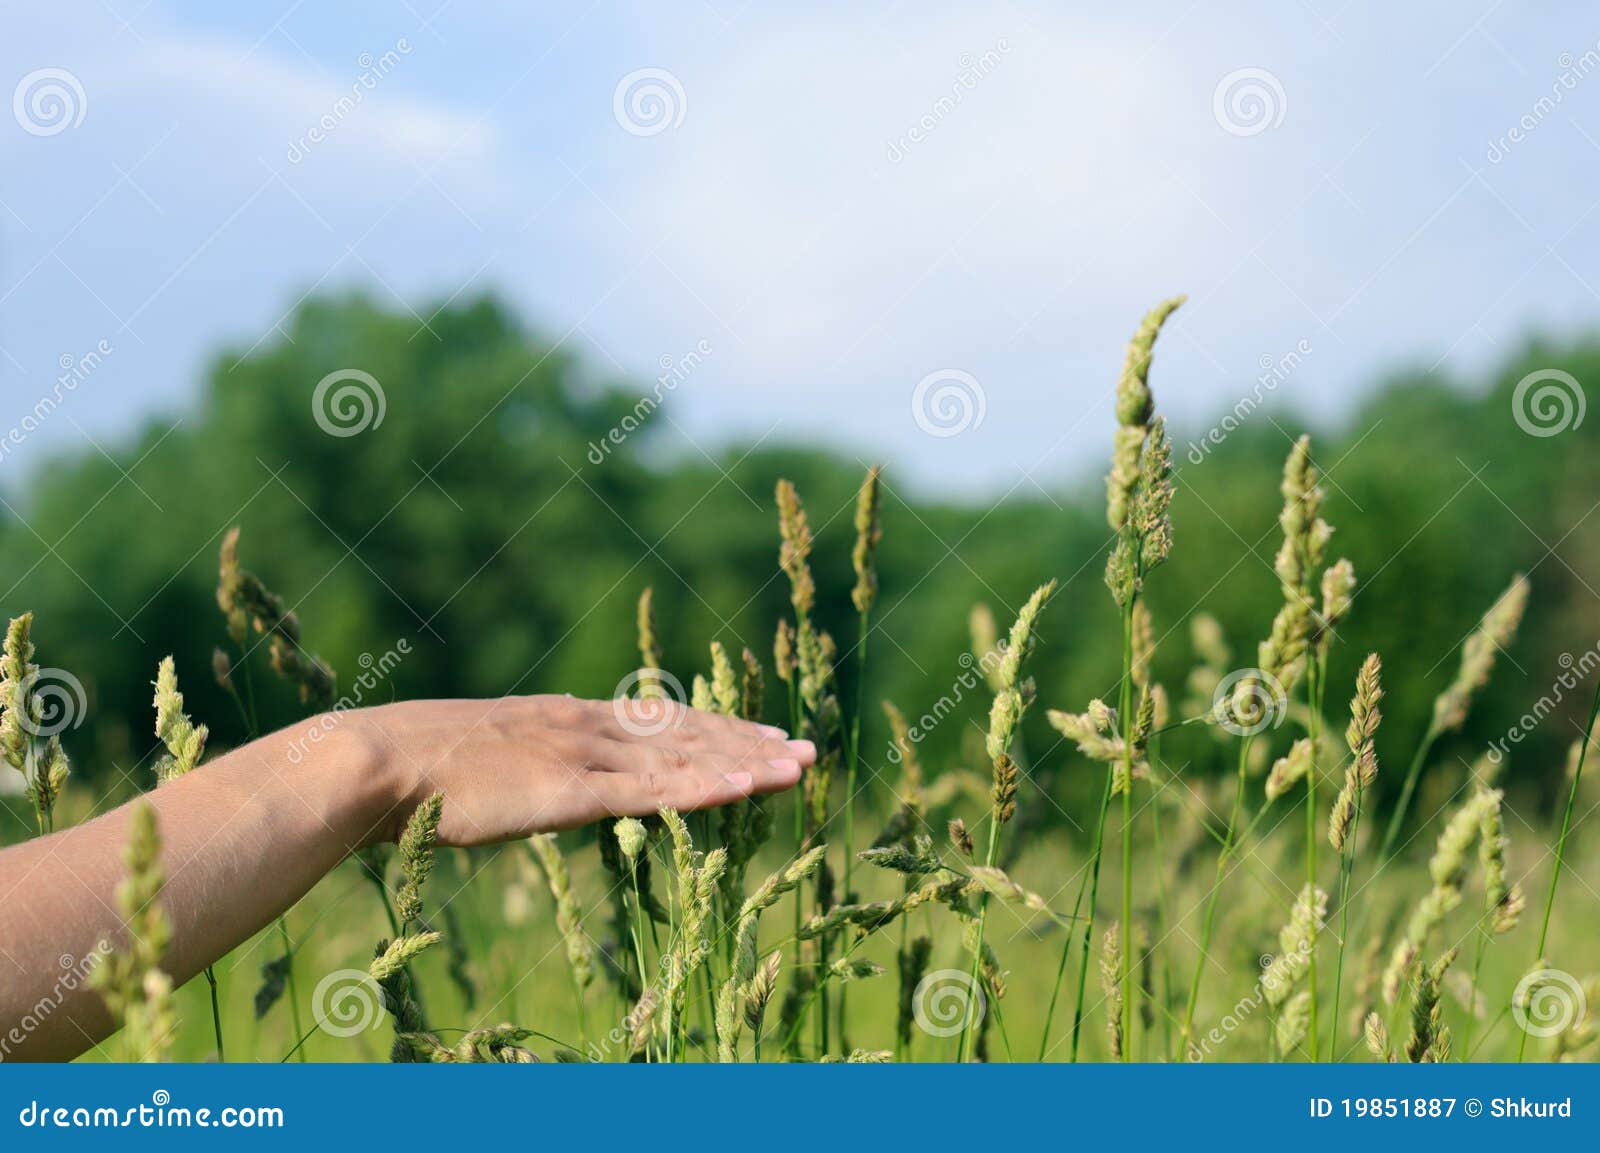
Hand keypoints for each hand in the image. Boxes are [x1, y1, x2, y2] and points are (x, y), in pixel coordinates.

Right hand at [346, 695, 814, 845]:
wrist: (375, 763)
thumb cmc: (414, 771)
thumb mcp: (484, 758)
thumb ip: (523, 763)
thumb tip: (534, 778)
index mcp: (564, 717)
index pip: (656, 721)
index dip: (711, 728)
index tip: (753, 733)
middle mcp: (585, 725)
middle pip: (685, 733)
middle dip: (747, 741)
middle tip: (801, 747)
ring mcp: (583, 754)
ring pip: (685, 758)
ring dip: (748, 761)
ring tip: (799, 765)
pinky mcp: (572, 789)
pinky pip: (655, 791)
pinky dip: (708, 787)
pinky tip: (750, 787)